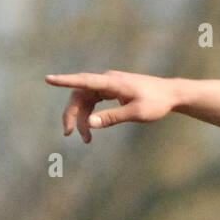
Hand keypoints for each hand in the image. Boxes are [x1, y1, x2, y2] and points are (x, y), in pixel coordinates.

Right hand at [45, 69, 177, 141]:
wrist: (171, 94)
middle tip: (69, 134)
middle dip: (73, 114)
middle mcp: (108, 80)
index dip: (65, 81)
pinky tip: (91, 128)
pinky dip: (90, 114)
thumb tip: (90, 123)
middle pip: (80, 93)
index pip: (84, 80)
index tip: (49, 79)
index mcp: (112, 82)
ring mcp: (109, 84)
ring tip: (86, 139)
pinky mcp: (112, 90)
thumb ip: (112, 118)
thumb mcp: (136, 113)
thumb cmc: (156, 103)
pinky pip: (94, 100)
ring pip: (86, 99)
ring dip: (82, 118)